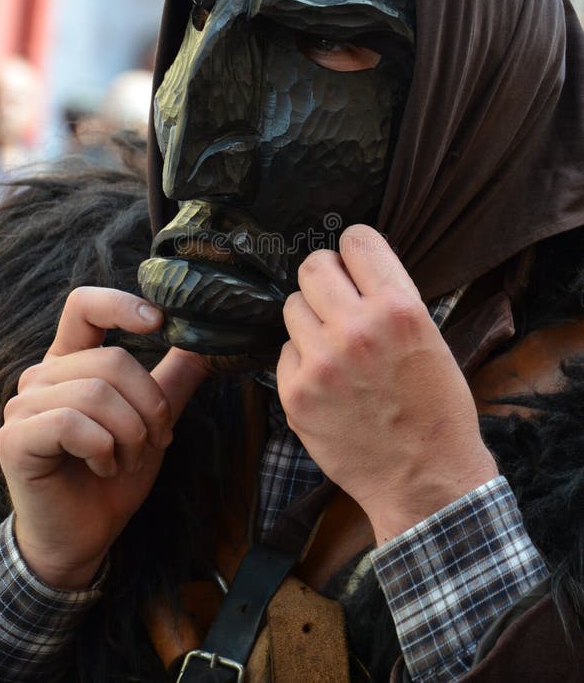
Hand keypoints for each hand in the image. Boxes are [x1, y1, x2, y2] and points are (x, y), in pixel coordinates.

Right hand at [0, 287, 210, 588]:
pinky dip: (104, 449)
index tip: (159, 322)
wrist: (84, 537)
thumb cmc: (112, 476)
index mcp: (71, 362)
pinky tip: (105, 467)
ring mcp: (23, 406)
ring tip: (128, 459)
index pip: (84, 306)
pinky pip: (73, 423)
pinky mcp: (15, 438)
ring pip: (97, 393)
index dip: (121, 305)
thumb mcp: (152, 421)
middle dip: (150, 406)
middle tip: (156, 440)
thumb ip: (173, 380)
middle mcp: (42, 377)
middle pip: (111, 361)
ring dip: (130, 434)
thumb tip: (206, 343)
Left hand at [277, 225, 497, 542]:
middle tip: (336, 300)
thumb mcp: (431, 339)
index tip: (355, 264)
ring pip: (292, 307)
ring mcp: (321, 362)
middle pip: (312, 267)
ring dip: (310, 320)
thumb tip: (353, 268)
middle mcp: (356, 329)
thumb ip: (390, 299)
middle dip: (324, 278)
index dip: (355, 249)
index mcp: (398, 309)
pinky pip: (284, 352)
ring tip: (334, 347)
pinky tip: (327, 382)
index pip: (356, 239)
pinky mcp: (296, 394)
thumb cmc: (437, 410)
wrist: (426, 481)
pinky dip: (301, 361)